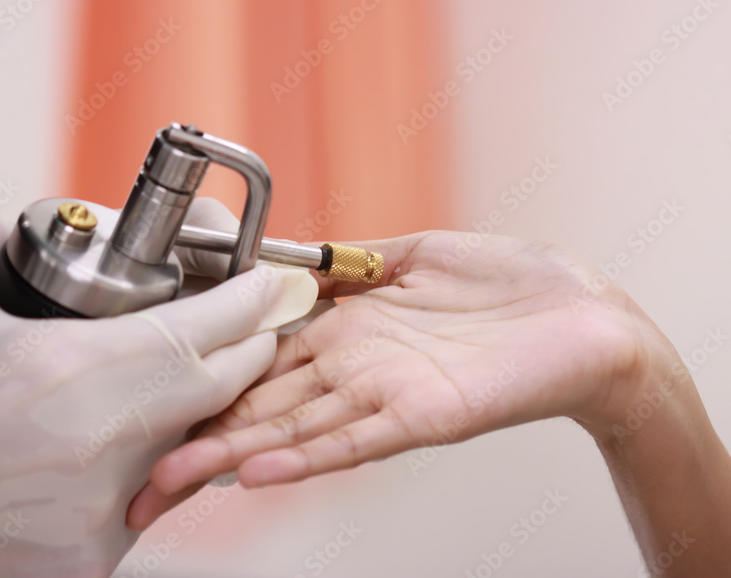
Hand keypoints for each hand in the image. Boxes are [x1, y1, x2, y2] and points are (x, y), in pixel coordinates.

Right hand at [0, 201, 316, 576]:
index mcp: (79, 367)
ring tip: (152, 388)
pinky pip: (148, 502)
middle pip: (227, 384)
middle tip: (238, 329)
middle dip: (245, 349)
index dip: (252, 297)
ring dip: (189, 410)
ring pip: (191, 443)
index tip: (268, 285)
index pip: (215, 323)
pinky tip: (106, 453)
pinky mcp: (93, 559)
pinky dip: (141, 471)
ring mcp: (108, 507)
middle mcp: (108, 440)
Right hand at [127, 230, 676, 529]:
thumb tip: (300, 257)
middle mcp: (361, 367)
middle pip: (267, 405)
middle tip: (143, 470)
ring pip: (297, 430)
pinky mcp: (427, 415)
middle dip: (203, 435)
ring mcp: (389, 395)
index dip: (214, 379)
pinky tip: (259, 468)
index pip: (267, 358)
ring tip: (175, 477)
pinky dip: (307, 455)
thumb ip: (358, 261)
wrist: (587, 317)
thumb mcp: (420, 252)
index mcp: (353, 328)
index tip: (161, 395)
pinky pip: (357, 438)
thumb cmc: (515, 283)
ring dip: (236, 454)